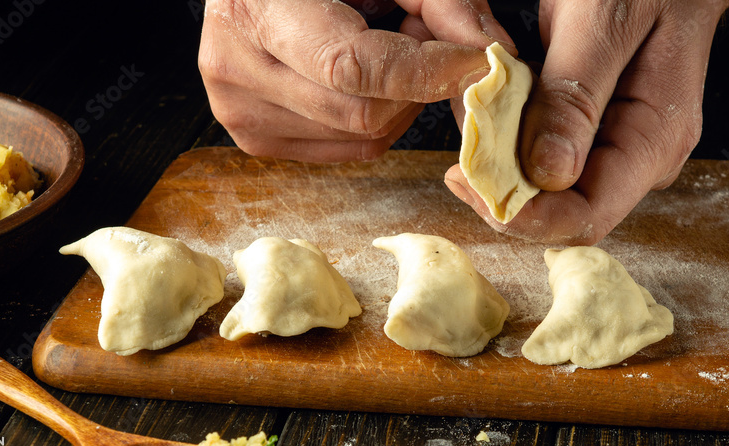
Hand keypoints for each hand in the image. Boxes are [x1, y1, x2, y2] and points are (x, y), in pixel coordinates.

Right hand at [199, 0, 514, 161]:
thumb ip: (440, 0)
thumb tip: (491, 50)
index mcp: (255, 9)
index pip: (352, 67)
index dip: (424, 72)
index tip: (476, 63)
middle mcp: (237, 67)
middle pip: (365, 112)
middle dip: (417, 83)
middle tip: (427, 41)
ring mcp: (243, 113)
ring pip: (364, 136)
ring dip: (400, 99)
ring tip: (389, 49)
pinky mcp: (258, 141)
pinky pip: (350, 148)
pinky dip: (377, 117)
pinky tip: (368, 79)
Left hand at [445, 0, 728, 244]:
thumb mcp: (607, 20)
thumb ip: (574, 98)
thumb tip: (546, 175)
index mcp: (654, 139)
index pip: (587, 217)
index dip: (525, 216)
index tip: (469, 182)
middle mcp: (639, 156)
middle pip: (563, 209)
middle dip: (506, 188)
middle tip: (462, 146)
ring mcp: (618, 144)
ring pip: (548, 185)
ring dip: (502, 163)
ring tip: (471, 118)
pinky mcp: (595, 128)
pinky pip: (545, 151)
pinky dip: (511, 136)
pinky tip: (490, 108)